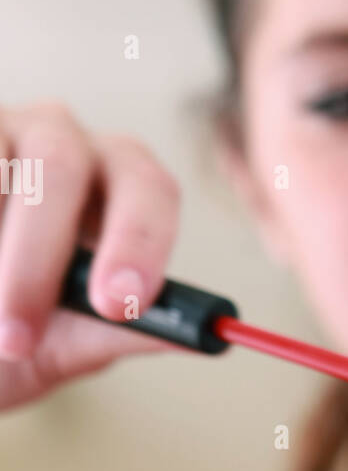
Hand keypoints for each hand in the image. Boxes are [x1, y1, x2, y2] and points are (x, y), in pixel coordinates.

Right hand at [0, 100, 181, 410]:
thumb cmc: (13, 324)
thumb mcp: (67, 340)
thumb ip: (125, 332)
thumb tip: (204, 336)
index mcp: (121, 183)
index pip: (151, 190)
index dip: (139, 241)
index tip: (119, 303)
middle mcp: (65, 142)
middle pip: (64, 169)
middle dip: (38, 261)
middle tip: (19, 335)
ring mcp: (3, 129)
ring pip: (2, 176)